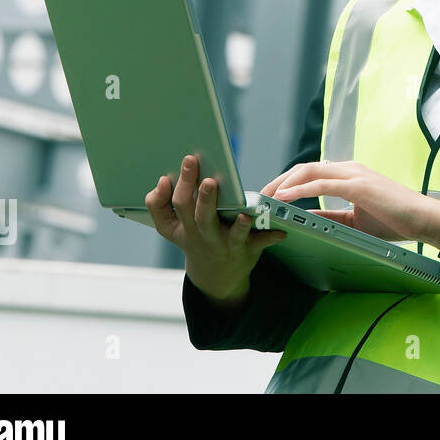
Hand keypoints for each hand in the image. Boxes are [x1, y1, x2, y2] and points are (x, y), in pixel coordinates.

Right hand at [146, 154, 287, 307]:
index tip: (187, 163)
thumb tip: (161, 181)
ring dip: (237, 225)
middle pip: (202, 218)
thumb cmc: (194, 239)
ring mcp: (226, 245)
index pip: (177, 206)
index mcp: (184, 227)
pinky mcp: (247, 251)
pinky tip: (281, 232)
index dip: (178, 187)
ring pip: (230, 235)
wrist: (214, 277)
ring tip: (243, 214)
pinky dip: (270, 238)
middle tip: (209, 181)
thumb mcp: (169, 228)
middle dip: (205, 199)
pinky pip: (260, 244)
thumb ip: (157, 205)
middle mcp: (204, 236)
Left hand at [261, 160, 439, 255]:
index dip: (288, 181)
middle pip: (305, 168)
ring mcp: (354, 174)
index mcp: (349, 174)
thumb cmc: (394, 219)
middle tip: (261, 196)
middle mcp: (349, 169)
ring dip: (284, 183)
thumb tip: (306, 219)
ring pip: (309, 171)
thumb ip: (331, 215)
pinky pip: (322, 184)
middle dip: (279, 180)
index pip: (311, 172)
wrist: (423, 219)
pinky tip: (285, 198)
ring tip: (267, 197)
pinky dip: (300, 190)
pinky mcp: (358, 185)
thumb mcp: (354, 219)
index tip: (270, 195)